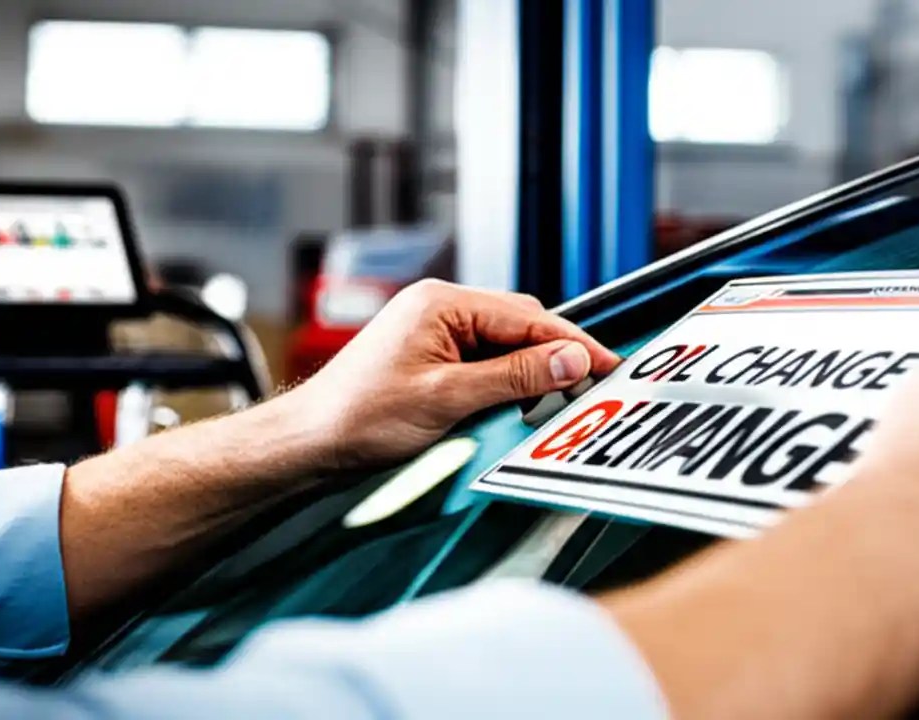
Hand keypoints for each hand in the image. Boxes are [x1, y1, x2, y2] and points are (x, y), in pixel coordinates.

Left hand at [294, 280, 620, 469]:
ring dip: (530, 373)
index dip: (572, 344)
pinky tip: (515, 407)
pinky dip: (505, 383)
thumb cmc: (361, 417)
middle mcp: (439, 308)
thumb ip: (515, 377)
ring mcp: (433, 332)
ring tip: (554, 405)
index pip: (527, 317)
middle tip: (588, 392)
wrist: (309, 442)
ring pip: (504, 346)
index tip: (608, 366)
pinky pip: (483, 362)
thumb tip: (571, 359)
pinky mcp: (429, 358)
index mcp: (442, 303)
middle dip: (554, 358)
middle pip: (520, 326)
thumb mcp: (448, 399)